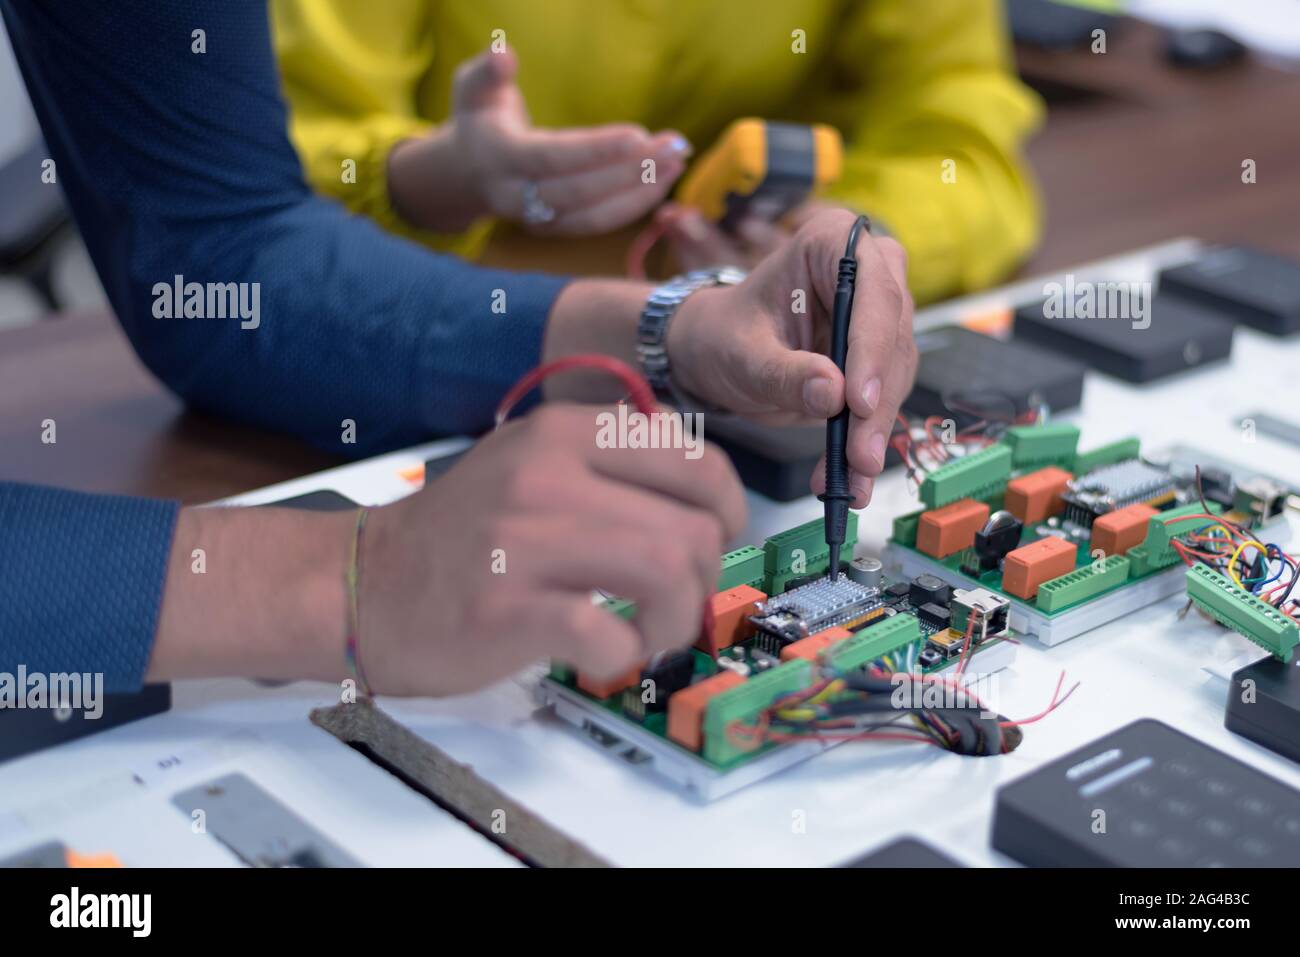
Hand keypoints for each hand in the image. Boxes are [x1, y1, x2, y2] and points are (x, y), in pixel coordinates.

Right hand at [358, 403, 746, 695]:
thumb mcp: (533, 462)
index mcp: (563, 433)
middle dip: (702, 582)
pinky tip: (599, 653)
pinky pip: (607, 634)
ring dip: (672, 620)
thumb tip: (705, 499)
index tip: (708, 544)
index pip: (699, 460)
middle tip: (670, 604)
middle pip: (694, 527)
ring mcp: (522, 540)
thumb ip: (612, 464)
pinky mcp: (503, 608)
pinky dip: (621, 655)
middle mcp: (546, 474)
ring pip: (666, 572)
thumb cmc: (463, 536)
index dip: (726, 513)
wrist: (363, 584)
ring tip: (642, 633)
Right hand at [389, 46, 689, 235]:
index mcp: (499, 157)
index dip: (596, 150)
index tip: (639, 135)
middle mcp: (516, 196)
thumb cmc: (479, 117)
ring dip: (640, 192)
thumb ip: (488, 71)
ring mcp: (536, 218)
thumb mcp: (472, 87)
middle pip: (580, 191)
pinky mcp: (556, 228)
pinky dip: (633, 206)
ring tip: (677, 162)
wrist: (464, 172)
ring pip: (593, 215)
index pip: (553, 157)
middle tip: (674, 146)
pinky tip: (663, 181)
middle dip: (630, 171)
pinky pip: (598, 224)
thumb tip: (504, 53)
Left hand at [666, 208, 916, 507]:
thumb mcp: (742, 354)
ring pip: (896, 375)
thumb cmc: (725, 335)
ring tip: (850, 477)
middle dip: (876, 403)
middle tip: (859, 454)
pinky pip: (886, 400)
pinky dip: (868, 440)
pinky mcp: (881, 356)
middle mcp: (870, 269)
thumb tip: (831, 394)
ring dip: (874, 431)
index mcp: (832, 241)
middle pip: (891, 337)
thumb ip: (783, 372)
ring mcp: (880, 314)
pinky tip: (851, 478)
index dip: (871, 348)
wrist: (720, 352)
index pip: (871, 291)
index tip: (859, 401)